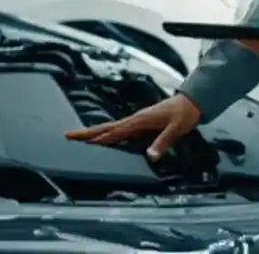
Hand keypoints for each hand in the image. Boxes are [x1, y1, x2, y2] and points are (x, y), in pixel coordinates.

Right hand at [65, 93, 201, 160]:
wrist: (190, 102)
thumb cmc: (184, 115)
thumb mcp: (176, 129)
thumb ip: (163, 142)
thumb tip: (151, 156)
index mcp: (140, 120)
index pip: (118, 131)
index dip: (103, 139)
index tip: (87, 144)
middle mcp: (134, 119)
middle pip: (107, 126)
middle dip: (88, 132)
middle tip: (68, 135)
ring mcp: (135, 120)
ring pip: (109, 127)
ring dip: (93, 132)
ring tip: (76, 137)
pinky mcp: (138, 123)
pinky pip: (117, 129)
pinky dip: (105, 133)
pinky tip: (100, 139)